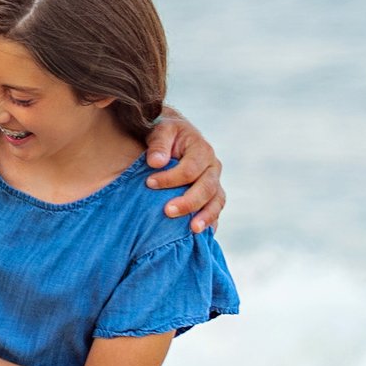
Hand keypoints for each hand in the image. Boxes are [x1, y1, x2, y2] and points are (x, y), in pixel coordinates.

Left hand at [142, 109, 224, 231]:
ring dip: (205, 217)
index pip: (190, 168)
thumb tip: (156, 162)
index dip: (170, 178)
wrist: (175, 136)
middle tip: (167, 211)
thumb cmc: (166, 133)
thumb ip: (159, 143)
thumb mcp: (161, 130)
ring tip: (192, 230)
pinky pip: (215, 211)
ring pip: (216, 202)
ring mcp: (215, 183)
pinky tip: (199, 236)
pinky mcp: (212, 196)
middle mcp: (213, 168)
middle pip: (206, 188)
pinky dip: (210, 223)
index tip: (149, 183)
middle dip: (188, 202)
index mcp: (202, 150)